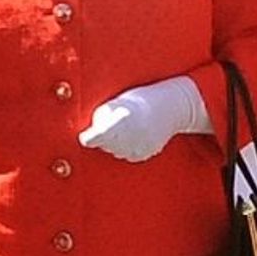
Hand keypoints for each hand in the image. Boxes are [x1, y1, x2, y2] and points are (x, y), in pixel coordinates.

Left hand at [78, 75, 210, 162]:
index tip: (85, 136)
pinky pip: (126, 154)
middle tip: (116, 121)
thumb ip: (104, 115)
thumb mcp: (120, 101)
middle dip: (104, 135)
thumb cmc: (142, 100)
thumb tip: (89, 134)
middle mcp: (129, 138)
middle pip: (104, 144)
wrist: (171, 108)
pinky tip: (135, 135)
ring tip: (128, 126)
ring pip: (114, 150)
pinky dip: (126, 146)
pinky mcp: (142, 155)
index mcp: (122, 121)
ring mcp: (137, 149)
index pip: (98, 137)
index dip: (89, 138)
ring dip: (115, 142)